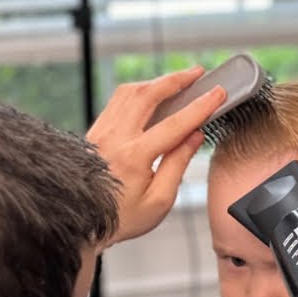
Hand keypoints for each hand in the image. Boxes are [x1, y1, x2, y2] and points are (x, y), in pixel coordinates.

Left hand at [87, 66, 226, 243]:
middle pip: (148, 95)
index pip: (174, 124)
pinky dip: (137, 92)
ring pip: (128, 92)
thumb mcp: (159, 201)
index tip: (217, 94)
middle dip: (176, 80)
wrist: (80, 223)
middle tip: (197, 73)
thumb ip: (178, 165)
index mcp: (133, 157)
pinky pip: (116, 102)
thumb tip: (195, 136)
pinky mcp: (93, 133)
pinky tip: (150, 95)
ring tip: (177, 80)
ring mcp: (100, 133)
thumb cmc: (121, 218)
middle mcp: (114, 138)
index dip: (199, 107)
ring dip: (155, 82)